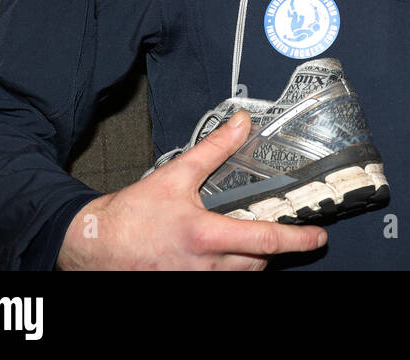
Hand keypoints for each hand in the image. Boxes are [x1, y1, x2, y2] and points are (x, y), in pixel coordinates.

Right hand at [56, 111, 328, 269]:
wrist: (91, 246)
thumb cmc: (129, 216)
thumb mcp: (176, 175)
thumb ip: (214, 149)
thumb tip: (240, 124)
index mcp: (206, 237)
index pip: (266, 241)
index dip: (298, 240)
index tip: (318, 237)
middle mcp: (205, 265)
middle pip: (259, 262)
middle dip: (275, 248)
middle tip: (285, 231)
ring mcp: (194, 280)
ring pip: (240, 275)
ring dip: (252, 259)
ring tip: (253, 239)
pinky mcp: (183, 285)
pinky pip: (219, 281)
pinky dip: (229, 268)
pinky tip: (223, 253)